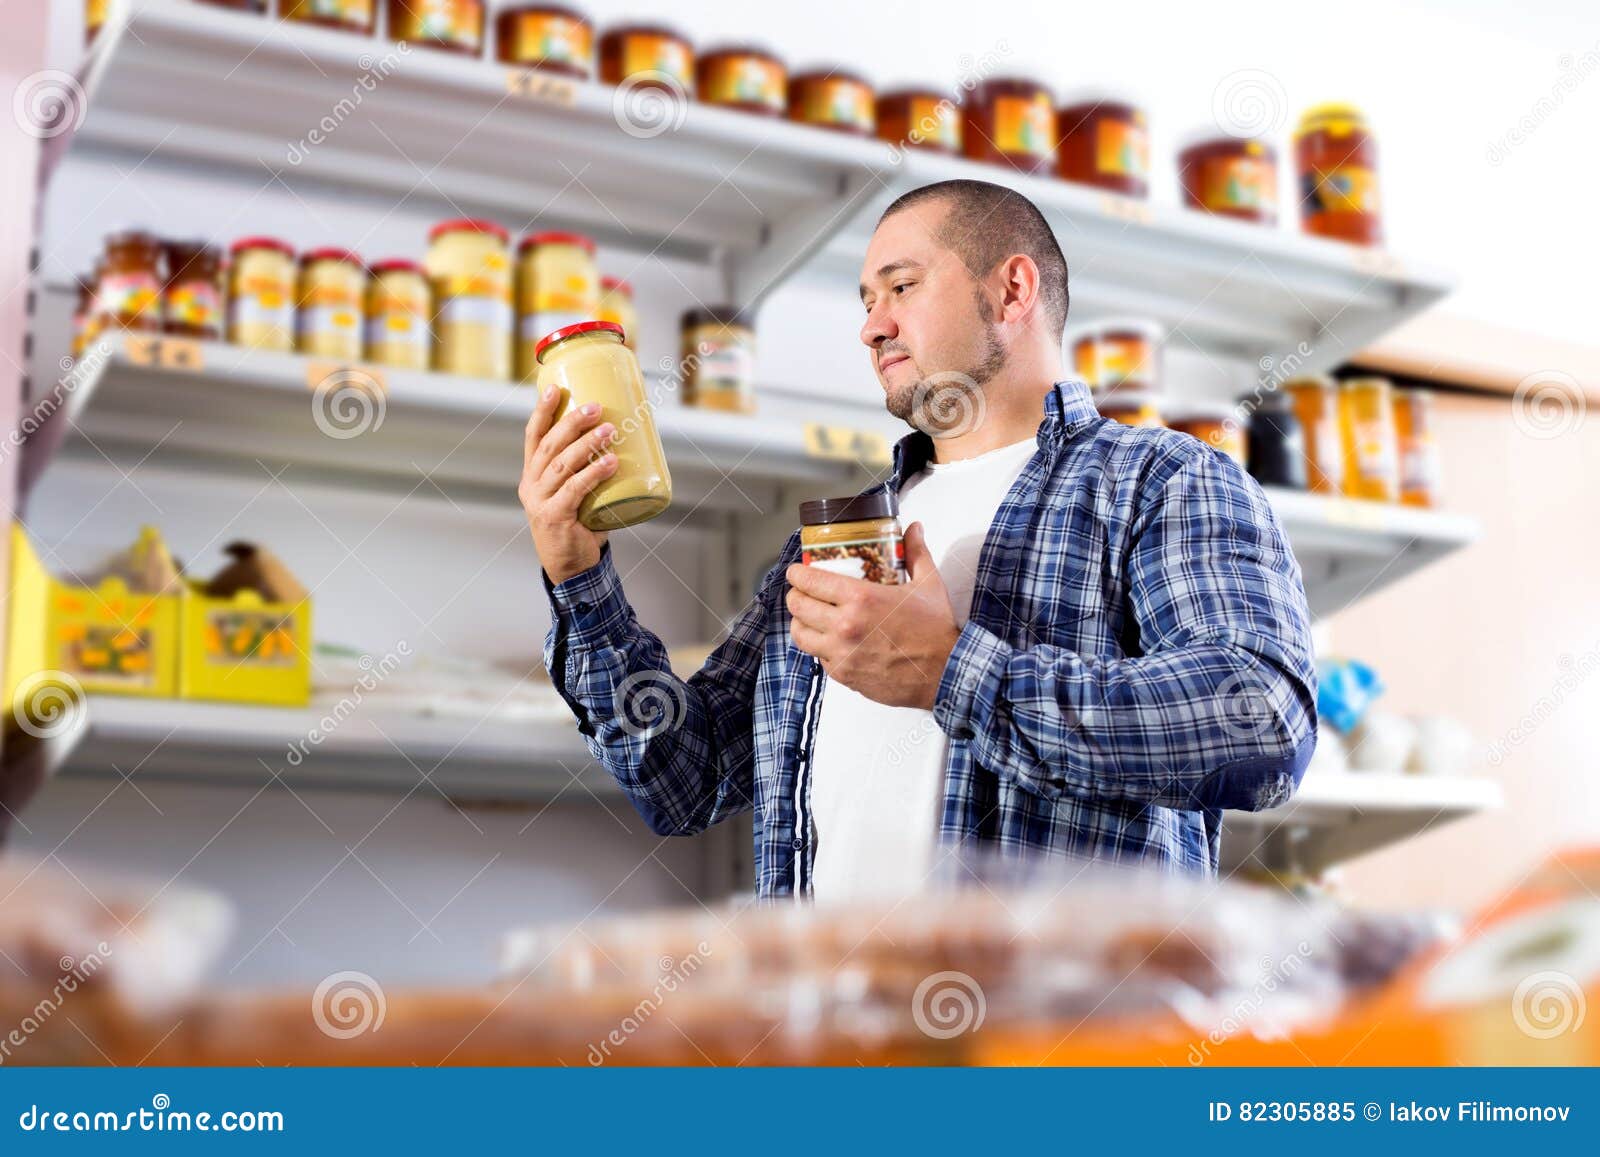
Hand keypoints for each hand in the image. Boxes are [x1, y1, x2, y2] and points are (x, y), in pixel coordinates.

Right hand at [519, 385, 616, 583]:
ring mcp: (540, 502)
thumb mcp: (576, 493)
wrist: (571, 568)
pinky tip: (610, 462)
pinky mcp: (555, 517)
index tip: (554, 389)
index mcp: (533, 475)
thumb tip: (628, 442)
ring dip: (587, 444)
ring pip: (562, 465)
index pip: (533, 437)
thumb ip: (590, 471)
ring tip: (610, 430)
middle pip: (549, 446)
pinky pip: (575, 489)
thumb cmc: (579, 525)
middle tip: (596, 407)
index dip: (542, 412)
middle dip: (572, 422)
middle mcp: (532, 485)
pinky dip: (594, 473)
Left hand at [784, 522, 959, 708]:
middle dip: (795, 595)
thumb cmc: (936, 631)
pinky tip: (830, 639)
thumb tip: (914, 528)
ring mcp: (841, 653)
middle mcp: (845, 626)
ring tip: (809, 616)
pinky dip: (819, 646)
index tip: (797, 571)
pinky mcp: (844, 675)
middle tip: (801, 591)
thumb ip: (916, 552)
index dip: (797, 573)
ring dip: (801, 622)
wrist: (944, 673)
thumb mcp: (928, 584)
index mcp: (861, 598)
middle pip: (798, 606)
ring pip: (800, 634)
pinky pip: (818, 657)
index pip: (810, 580)